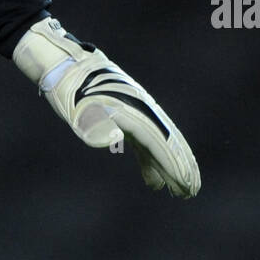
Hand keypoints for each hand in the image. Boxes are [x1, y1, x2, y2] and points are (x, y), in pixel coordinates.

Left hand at [12, 17, 200, 197]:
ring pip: (159, 144)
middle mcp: (141, 112)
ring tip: (180, 191)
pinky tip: (154, 182)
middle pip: (168, 143)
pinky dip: (152, 162)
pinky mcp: (127, 117)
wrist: (66, 66)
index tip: (186, 186)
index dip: (174, 166)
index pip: (159, 144)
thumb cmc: (70, 91)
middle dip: (182, 168)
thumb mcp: (79, 109)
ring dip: (169, 167)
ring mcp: (136, 114)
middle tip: (192, 192)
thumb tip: (115, 139)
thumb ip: (95, 125)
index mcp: (132, 112)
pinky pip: (145, 143)